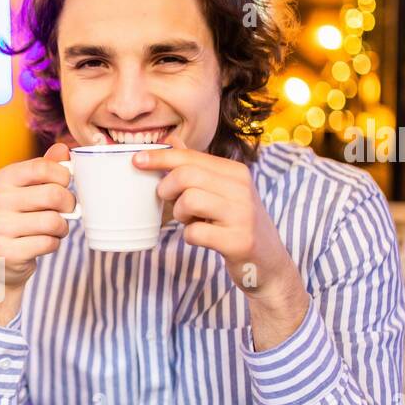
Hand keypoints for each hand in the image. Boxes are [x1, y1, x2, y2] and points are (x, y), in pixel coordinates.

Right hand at [0, 142, 75, 324]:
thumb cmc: (20, 220)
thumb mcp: (29, 190)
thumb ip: (46, 168)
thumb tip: (63, 148)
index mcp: (3, 179)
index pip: (42, 167)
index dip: (64, 176)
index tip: (66, 185)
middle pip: (53, 194)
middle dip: (69, 204)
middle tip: (67, 210)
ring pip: (53, 221)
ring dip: (62, 227)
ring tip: (55, 229)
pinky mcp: (7, 251)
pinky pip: (48, 243)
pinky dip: (54, 244)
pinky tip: (44, 243)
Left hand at [132, 146, 308, 349]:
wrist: (268, 263)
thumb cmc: (236, 224)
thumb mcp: (224, 191)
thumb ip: (198, 167)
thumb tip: (171, 140)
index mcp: (236, 172)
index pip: (190, 157)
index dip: (160, 158)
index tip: (136, 161)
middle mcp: (242, 189)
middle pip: (186, 177)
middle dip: (166, 190)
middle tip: (168, 202)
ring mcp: (242, 215)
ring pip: (189, 201)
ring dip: (179, 214)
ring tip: (190, 221)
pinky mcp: (238, 241)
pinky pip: (195, 233)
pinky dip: (190, 237)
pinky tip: (201, 238)